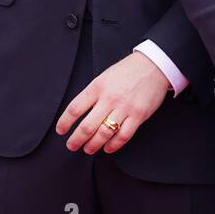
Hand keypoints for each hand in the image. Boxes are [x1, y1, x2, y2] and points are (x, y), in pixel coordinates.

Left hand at [55, 51, 170, 154]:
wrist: (153, 65)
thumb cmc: (128, 71)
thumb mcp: (104, 76)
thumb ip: (93, 93)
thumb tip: (79, 112)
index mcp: (97, 87)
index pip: (74, 109)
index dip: (65, 123)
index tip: (61, 130)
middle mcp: (109, 98)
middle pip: (87, 126)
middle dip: (76, 140)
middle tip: (72, 145)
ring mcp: (124, 108)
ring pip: (103, 134)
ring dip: (93, 145)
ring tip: (88, 149)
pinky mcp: (138, 116)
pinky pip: (123, 136)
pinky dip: (113, 145)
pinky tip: (107, 148)